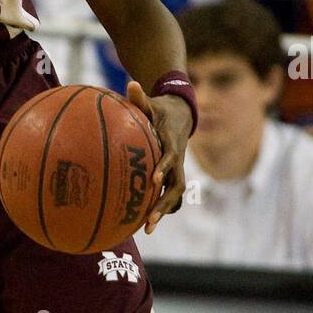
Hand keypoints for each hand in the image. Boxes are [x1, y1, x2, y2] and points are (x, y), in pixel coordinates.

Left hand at [126, 81, 191, 232]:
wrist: (181, 115)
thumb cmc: (160, 110)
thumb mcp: (151, 102)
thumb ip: (141, 98)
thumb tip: (131, 83)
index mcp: (172, 144)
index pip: (171, 158)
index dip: (164, 169)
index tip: (153, 180)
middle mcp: (178, 161)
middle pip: (177, 188)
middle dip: (164, 205)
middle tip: (149, 221)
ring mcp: (177, 171)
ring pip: (175, 196)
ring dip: (163, 212)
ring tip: (146, 229)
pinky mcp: (173, 176)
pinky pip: (169, 195)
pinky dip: (160, 208)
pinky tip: (140, 222)